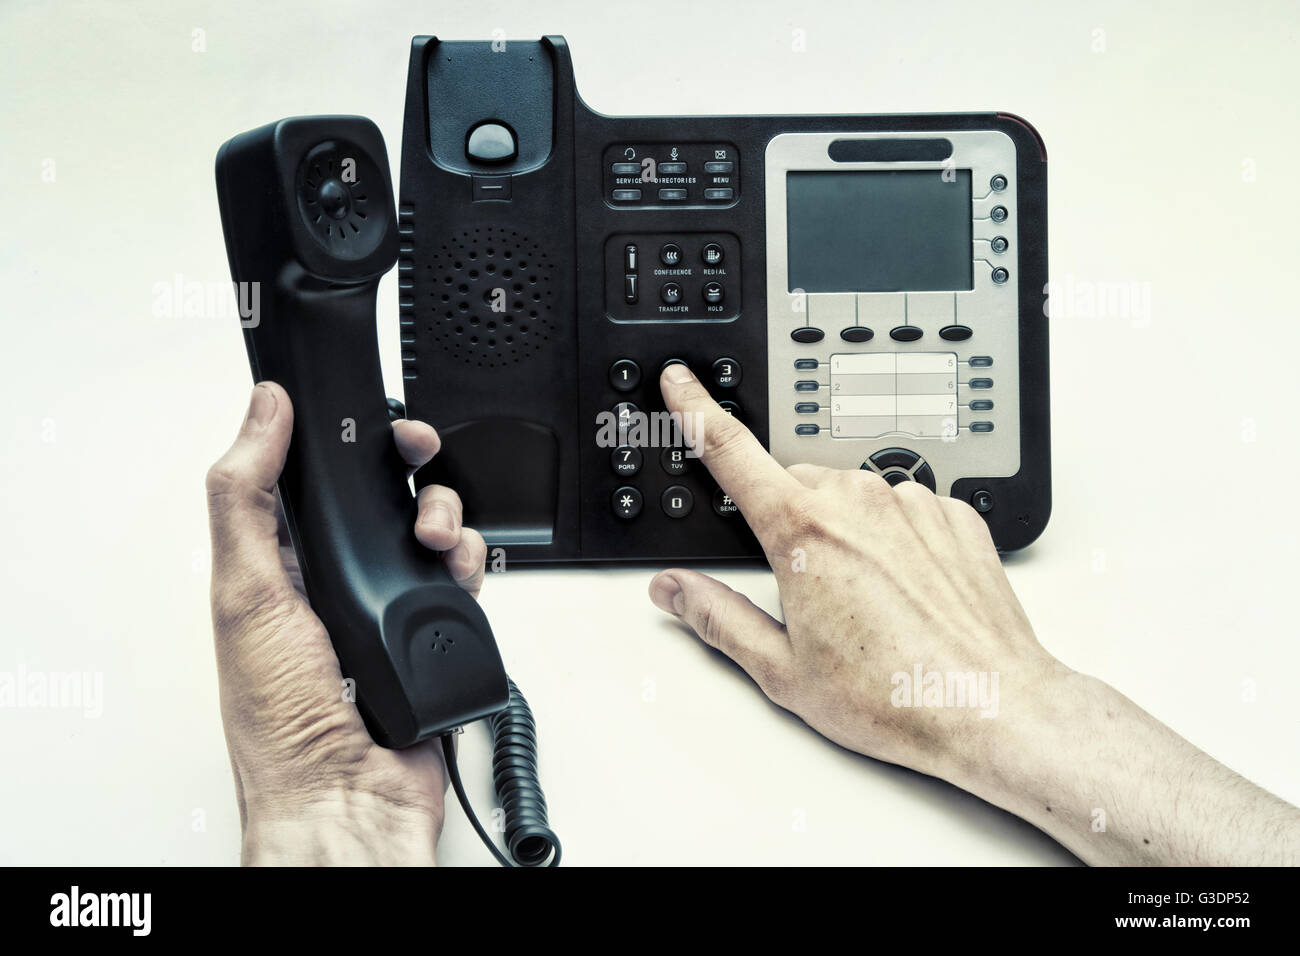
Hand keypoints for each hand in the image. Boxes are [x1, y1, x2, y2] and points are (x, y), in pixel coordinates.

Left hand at [205, 382, 485, 864]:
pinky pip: (460, 578)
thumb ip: (245, 498)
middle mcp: (331, 580)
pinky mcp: (431, 630)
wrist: (349, 798)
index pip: (306, 478)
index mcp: (275, 564)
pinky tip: (458, 576)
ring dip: (441, 516)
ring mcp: (385, 605)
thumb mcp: (246, 593)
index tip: (362, 416)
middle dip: (405, 468)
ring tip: (435, 537)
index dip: (336, 439)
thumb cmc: (281, 722)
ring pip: (427, 529)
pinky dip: (469, 566)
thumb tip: (259, 414)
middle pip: (378, 495)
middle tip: (417, 456)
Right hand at [648, 364, 1055, 783]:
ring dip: (843, 531)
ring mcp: (911, 502)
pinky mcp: (953, 514)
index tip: (681, 381)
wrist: (990, 705)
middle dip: (787, 524)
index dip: (697, 408)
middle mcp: (856, 500)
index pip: (731, 450)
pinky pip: (904, 510)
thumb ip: (718, 617)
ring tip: (866, 603)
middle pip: (795, 485)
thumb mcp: (783, 669)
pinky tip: (904, 593)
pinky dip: (894, 539)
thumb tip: (674, 591)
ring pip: (852, 496)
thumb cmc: (894, 695)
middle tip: (807, 593)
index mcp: (802, 530)